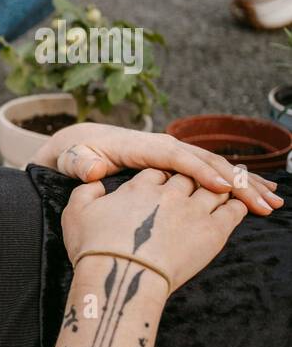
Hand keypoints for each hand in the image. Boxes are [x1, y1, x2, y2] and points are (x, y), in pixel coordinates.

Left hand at [36, 123, 281, 215]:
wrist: (82, 144)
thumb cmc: (78, 154)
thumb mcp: (74, 159)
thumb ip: (80, 163)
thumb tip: (91, 170)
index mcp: (144, 147)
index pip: (178, 158)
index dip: (201, 172)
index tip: (223, 189)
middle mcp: (166, 147)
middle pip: (208, 163)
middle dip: (237, 182)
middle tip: (264, 202)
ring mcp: (176, 154)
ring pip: (217, 167)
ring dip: (245, 184)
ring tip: (272, 202)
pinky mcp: (180, 164)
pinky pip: (213, 173)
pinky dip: (236, 184)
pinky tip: (257, 196)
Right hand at [61, 168, 248, 294]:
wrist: (120, 277)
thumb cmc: (93, 248)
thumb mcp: (74, 213)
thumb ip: (85, 191)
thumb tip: (95, 181)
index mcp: (139, 187)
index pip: (157, 174)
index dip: (161, 179)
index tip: (164, 185)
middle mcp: (169, 193)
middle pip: (189, 177)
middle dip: (195, 179)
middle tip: (202, 184)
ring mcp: (193, 210)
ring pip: (216, 189)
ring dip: (224, 187)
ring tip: (234, 189)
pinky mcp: (213, 231)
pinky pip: (233, 210)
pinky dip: (238, 204)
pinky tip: (242, 205)